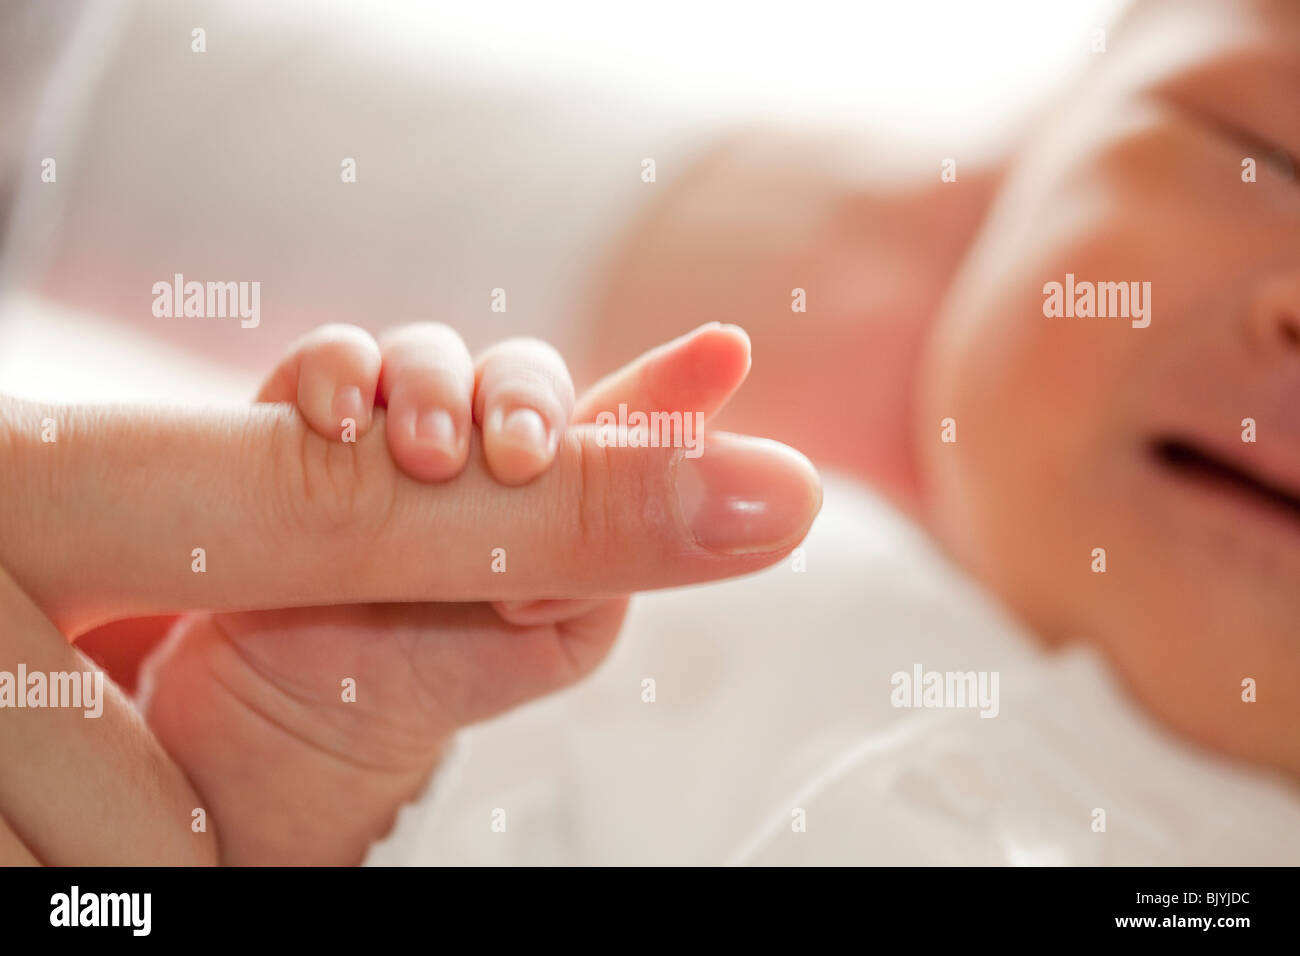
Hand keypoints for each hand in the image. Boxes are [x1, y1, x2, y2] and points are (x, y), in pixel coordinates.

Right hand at [0, 325, 820, 862]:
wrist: (268, 732)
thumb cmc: (413, 687)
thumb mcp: (539, 626)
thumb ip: (629, 545)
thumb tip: (793, 493)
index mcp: (556, 515)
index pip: (627, 431)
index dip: (674, 384)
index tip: (727, 350)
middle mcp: (482, 469)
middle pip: (523, 381)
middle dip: (523, 399)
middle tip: (515, 455)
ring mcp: (394, 447)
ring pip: (431, 361)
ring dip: (432, 387)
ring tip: (420, 454)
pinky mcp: (308, 435)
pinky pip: (332, 371)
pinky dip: (341, 376)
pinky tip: (339, 420)